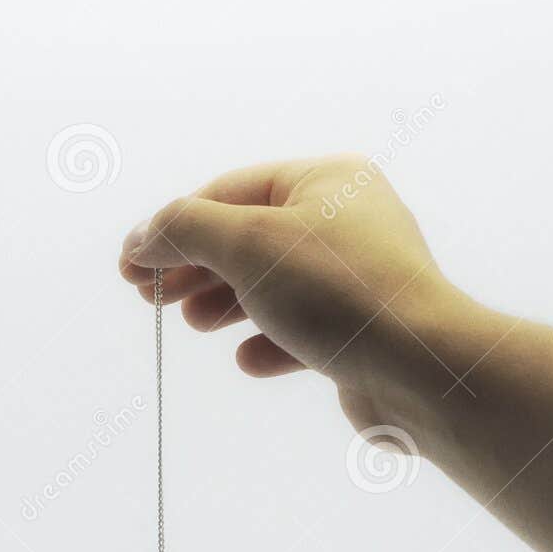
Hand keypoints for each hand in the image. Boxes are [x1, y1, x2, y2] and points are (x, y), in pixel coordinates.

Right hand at [118, 156, 466, 452]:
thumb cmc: (338, 293)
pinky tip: (248, 360)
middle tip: (151, 298)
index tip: (130, 268)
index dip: (173, 227)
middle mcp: (348, 222)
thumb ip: (184, 231)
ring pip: (274, 286)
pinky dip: (269, 342)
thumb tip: (141, 239)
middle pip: (250, 239)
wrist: (422, 371)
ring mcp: (359, 280)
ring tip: (195, 325)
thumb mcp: (248, 245)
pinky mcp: (363, 334)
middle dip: (196, 268)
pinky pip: (304, 331)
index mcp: (328, 180)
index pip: (230, 193)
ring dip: (227, 304)